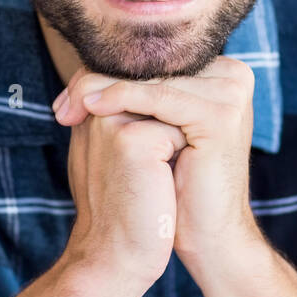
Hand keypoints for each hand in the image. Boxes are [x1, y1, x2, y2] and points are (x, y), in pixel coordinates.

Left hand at [53, 57, 260, 272]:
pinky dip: (123, 98)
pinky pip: (161, 97)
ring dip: (104, 89)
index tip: (67, 95)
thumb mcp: (155, 130)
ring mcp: (232, 94)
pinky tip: (93, 108)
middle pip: (154, 67)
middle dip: (101, 81)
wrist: (206, 236)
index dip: (107, 73)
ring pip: (154, 80)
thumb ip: (138, 92)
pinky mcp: (222, 115)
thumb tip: (87, 64)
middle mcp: (234, 76)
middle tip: (62, 102)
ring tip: (69, 106)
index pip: (155, 60)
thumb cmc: (176, 186)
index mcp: (222, 74)